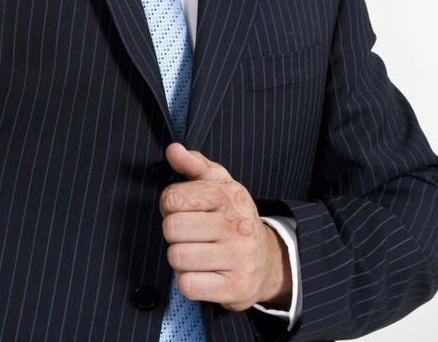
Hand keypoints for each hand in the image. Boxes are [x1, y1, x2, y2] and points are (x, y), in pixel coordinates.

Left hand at [160, 143, 291, 311]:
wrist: (267, 260)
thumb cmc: (233, 217)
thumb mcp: (218, 183)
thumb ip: (192, 164)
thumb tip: (173, 150)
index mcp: (227, 195)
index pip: (172, 198)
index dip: (169, 205)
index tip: (183, 209)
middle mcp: (236, 224)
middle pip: (172, 229)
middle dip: (174, 233)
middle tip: (191, 234)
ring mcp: (238, 257)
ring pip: (177, 257)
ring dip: (180, 258)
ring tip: (197, 253)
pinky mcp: (235, 287)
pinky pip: (187, 284)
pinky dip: (188, 281)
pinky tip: (202, 273)